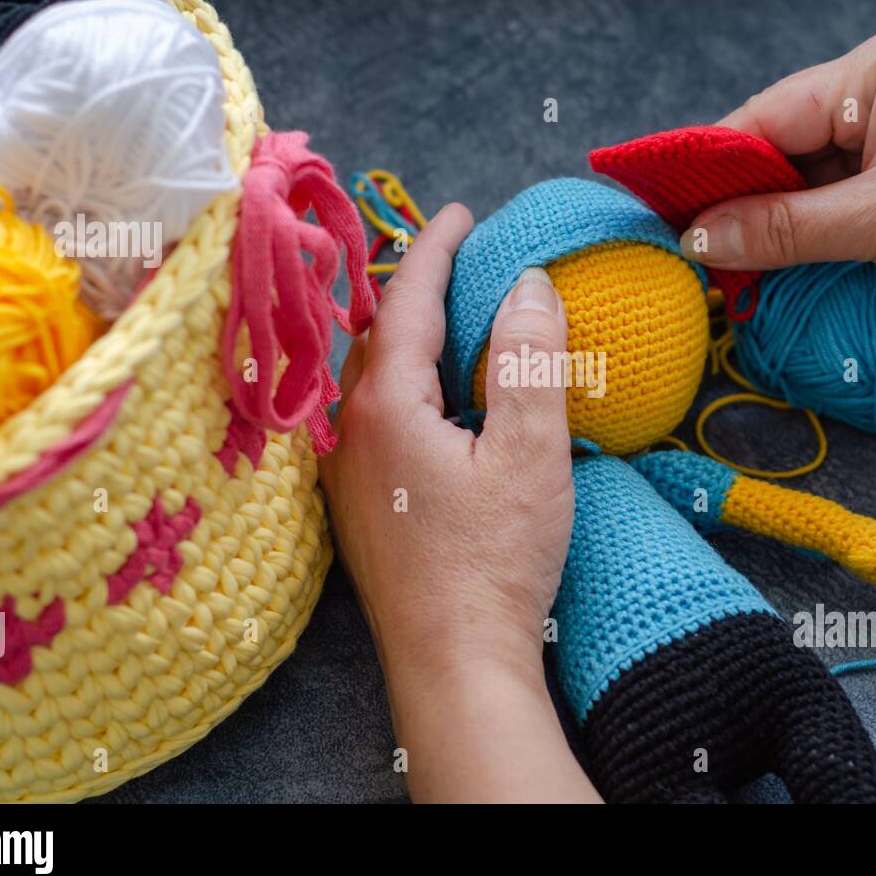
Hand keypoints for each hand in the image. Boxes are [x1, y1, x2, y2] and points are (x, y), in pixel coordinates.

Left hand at [320, 204, 597, 800]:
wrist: (453, 664)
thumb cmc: (494, 561)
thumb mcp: (529, 452)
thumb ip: (528, 361)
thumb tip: (529, 285)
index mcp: (385, 405)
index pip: (409, 301)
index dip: (439, 248)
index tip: (465, 212)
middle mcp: (348, 431)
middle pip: (380, 334)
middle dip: (419, 288)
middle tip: (464, 261)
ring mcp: (346, 473)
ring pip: (372, 378)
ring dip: (410, 339)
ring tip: (453, 321)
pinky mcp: (358, 507)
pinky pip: (374, 417)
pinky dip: (407, 385)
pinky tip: (438, 402)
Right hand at [680, 28, 875, 337]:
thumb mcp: (872, 220)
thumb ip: (778, 229)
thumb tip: (697, 239)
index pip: (769, 116)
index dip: (712, 165)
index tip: (664, 206)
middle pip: (783, 149)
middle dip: (740, 201)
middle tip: (688, 248)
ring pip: (804, 183)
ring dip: (769, 226)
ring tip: (722, 267)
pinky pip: (833, 207)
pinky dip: (801, 237)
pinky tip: (767, 266)